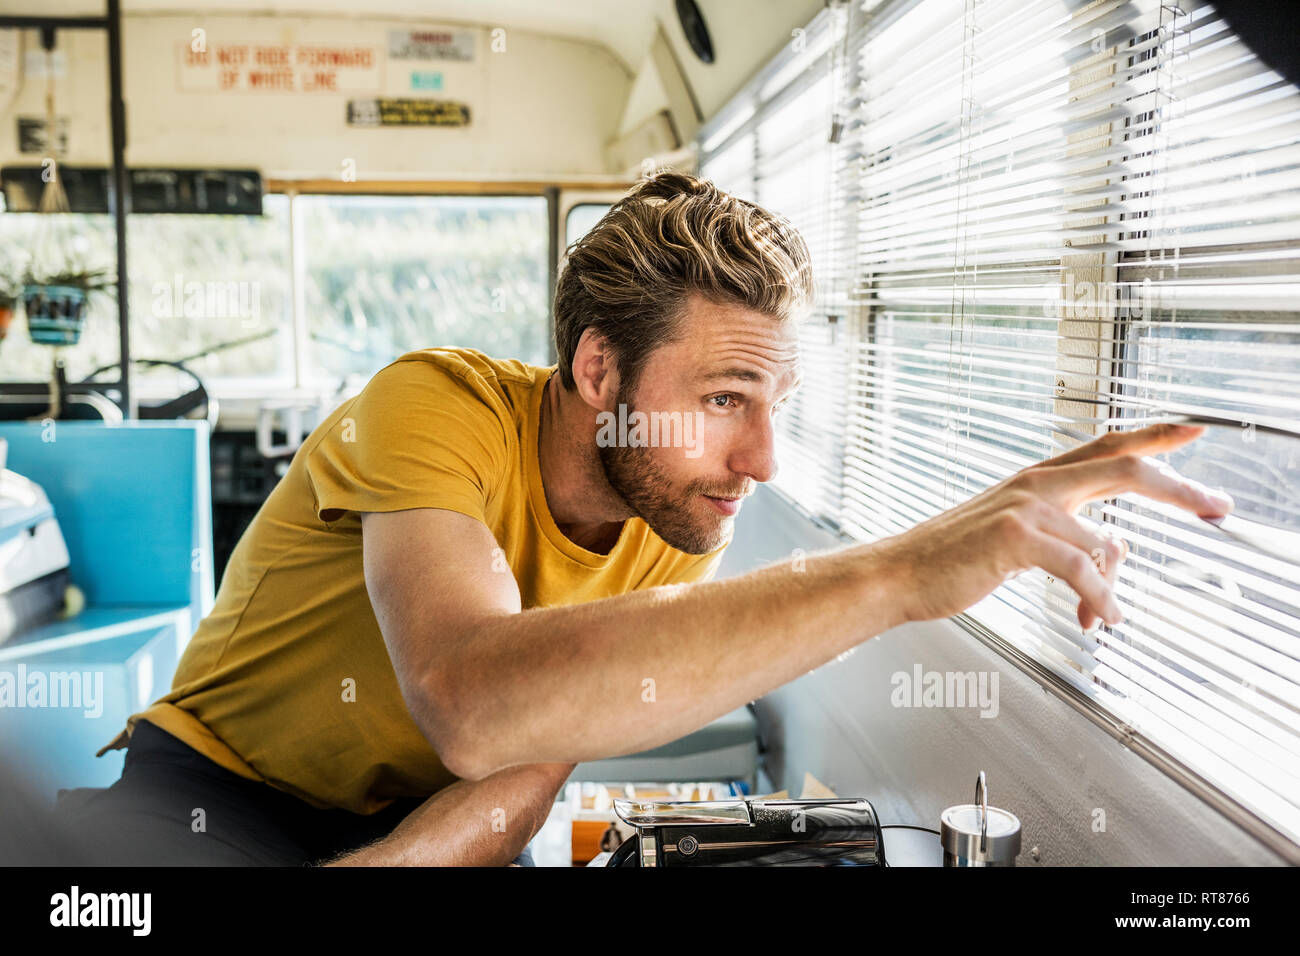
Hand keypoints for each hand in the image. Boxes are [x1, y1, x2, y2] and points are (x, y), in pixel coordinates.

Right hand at [885, 423, 1232, 628]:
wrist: (899, 573)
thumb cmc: (951, 560)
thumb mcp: (1015, 540)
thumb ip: (1064, 537)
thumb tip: (1109, 555)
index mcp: (1036, 480)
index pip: (1106, 445)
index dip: (1154, 435)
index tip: (1194, 430)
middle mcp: (1035, 484)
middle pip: (1125, 468)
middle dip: (1180, 488)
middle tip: (1217, 504)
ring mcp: (1024, 507)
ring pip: (1103, 541)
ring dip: (1111, 587)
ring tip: (1101, 616)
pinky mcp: (1015, 537)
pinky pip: (1081, 569)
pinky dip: (1098, 600)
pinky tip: (1099, 619)